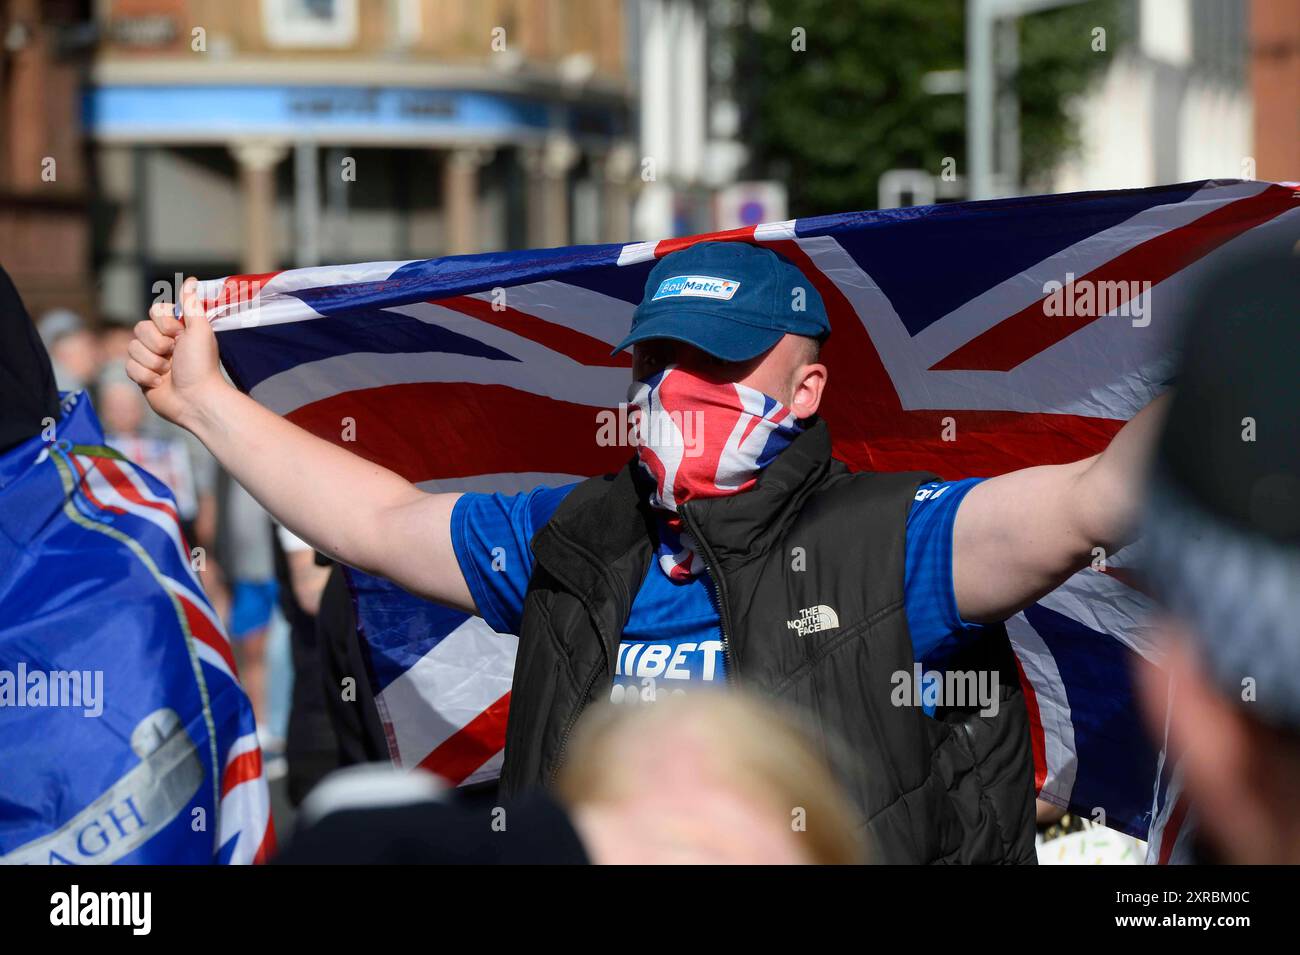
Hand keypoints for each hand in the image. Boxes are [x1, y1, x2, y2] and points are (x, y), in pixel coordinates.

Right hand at [126, 278, 229, 428]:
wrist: (196, 399)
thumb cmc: (201, 365)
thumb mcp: (200, 330)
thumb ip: (192, 304)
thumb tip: (191, 280)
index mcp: (177, 330)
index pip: (154, 311)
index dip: (163, 323)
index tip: (179, 334)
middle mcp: (162, 342)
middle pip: (140, 328)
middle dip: (157, 344)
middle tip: (175, 355)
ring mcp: (150, 359)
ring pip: (132, 348)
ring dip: (153, 362)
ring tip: (169, 372)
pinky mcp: (141, 376)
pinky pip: (129, 367)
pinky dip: (145, 376)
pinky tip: (159, 383)